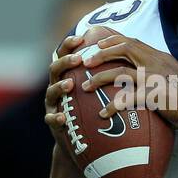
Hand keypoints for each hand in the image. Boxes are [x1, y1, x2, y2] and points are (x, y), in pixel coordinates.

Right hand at [43, 27, 117, 151]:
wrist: (80, 139)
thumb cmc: (91, 109)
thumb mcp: (98, 90)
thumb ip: (105, 74)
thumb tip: (127, 56)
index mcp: (67, 75)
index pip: (66, 55)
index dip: (70, 44)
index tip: (81, 38)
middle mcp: (56, 86)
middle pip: (55, 68)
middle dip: (65, 62)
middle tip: (77, 60)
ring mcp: (52, 104)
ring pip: (50, 92)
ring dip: (59, 87)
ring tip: (69, 85)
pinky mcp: (52, 122)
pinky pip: (50, 119)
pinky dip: (55, 117)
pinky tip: (62, 117)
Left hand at [81, 31, 177, 128]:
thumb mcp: (173, 75)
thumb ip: (158, 69)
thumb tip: (142, 72)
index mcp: (158, 56)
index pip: (132, 41)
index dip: (112, 40)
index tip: (97, 45)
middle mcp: (155, 63)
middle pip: (123, 48)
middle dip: (101, 53)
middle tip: (85, 62)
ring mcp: (153, 78)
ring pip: (119, 72)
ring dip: (99, 78)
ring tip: (86, 86)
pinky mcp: (153, 95)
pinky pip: (126, 99)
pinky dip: (112, 106)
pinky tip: (103, 113)